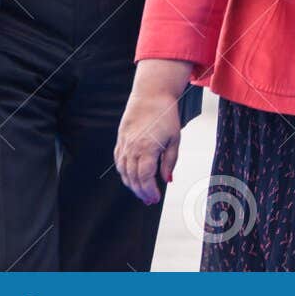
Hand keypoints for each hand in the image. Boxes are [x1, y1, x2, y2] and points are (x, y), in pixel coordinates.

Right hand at [115, 87, 181, 205]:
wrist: (151, 95)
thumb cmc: (165, 115)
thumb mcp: (174, 139)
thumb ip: (170, 161)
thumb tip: (168, 180)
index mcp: (147, 148)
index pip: (145, 178)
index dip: (149, 191)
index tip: (155, 198)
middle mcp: (132, 148)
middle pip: (133, 178)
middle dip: (141, 192)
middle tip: (150, 200)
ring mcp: (124, 144)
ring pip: (124, 172)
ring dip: (131, 184)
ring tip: (141, 192)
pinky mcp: (120, 140)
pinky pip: (119, 161)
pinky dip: (124, 173)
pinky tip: (130, 178)